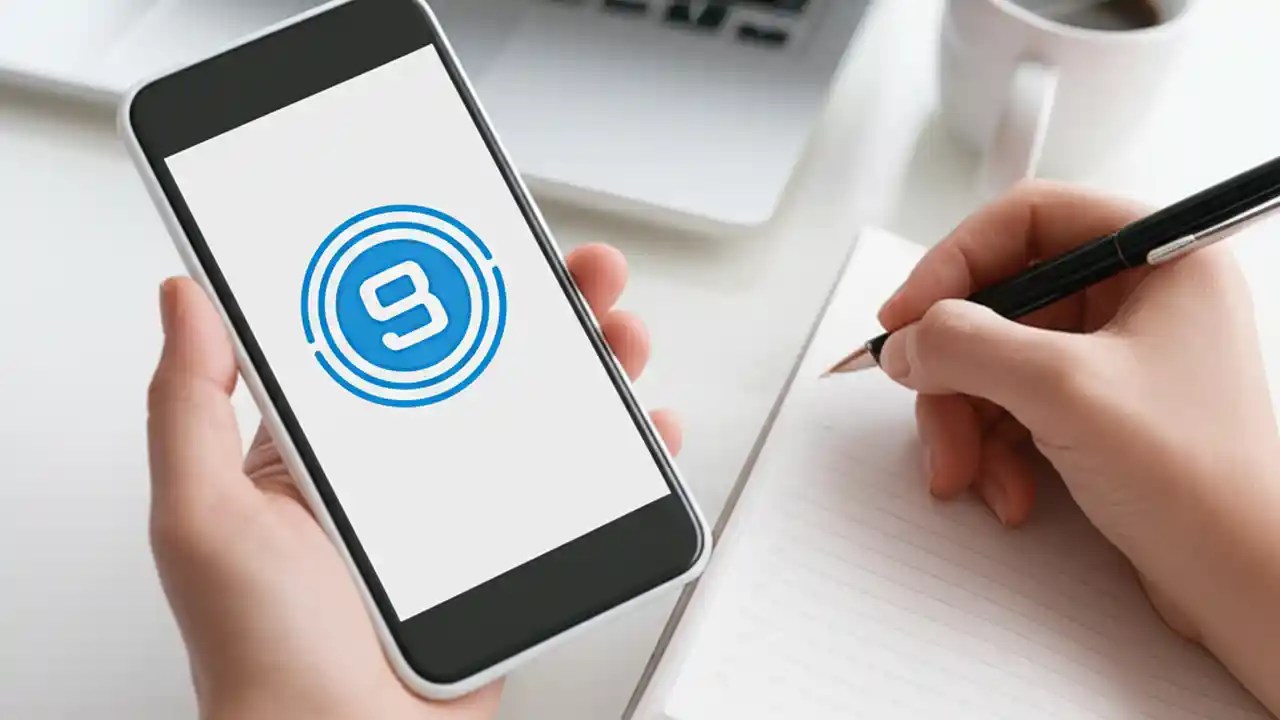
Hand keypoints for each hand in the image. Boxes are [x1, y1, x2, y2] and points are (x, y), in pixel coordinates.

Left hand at [147, 244, 680, 719]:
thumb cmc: (261, 659)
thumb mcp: (202, 518)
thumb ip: (190, 405)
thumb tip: (186, 297)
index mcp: (326, 449)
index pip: (392, 335)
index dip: (443, 276)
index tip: (477, 232)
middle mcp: (401, 471)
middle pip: (488, 361)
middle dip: (545, 304)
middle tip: (579, 272)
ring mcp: (464, 512)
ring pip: (544, 413)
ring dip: (595, 360)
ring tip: (620, 333)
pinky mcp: (513, 553)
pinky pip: (580, 489)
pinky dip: (627, 452)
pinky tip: (644, 426)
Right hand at [876, 182, 1279, 710]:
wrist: (1244, 585)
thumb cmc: (1198, 479)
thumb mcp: (1063, 390)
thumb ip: (967, 344)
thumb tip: (906, 339)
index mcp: (1160, 259)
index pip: (1028, 219)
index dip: (954, 261)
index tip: (906, 315)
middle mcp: (1139, 299)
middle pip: (1000, 300)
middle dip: (956, 367)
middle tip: (928, 405)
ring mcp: (1117, 358)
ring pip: (996, 360)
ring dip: (968, 420)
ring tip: (969, 473)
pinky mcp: (1098, 412)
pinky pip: (1013, 406)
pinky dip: (994, 450)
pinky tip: (1008, 492)